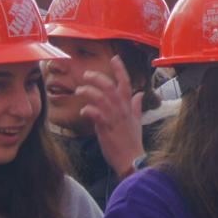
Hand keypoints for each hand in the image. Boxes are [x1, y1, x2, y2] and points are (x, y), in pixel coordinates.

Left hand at [77, 55, 146, 178]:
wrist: (131, 159)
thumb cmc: (132, 141)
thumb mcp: (137, 121)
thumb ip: (136, 106)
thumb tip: (139, 94)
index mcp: (129, 106)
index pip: (125, 82)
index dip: (120, 69)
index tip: (114, 58)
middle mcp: (121, 108)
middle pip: (109, 86)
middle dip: (96, 77)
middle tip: (86, 75)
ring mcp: (113, 117)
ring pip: (100, 97)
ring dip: (88, 91)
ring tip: (79, 91)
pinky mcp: (105, 127)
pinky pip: (95, 113)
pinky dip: (87, 110)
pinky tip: (83, 111)